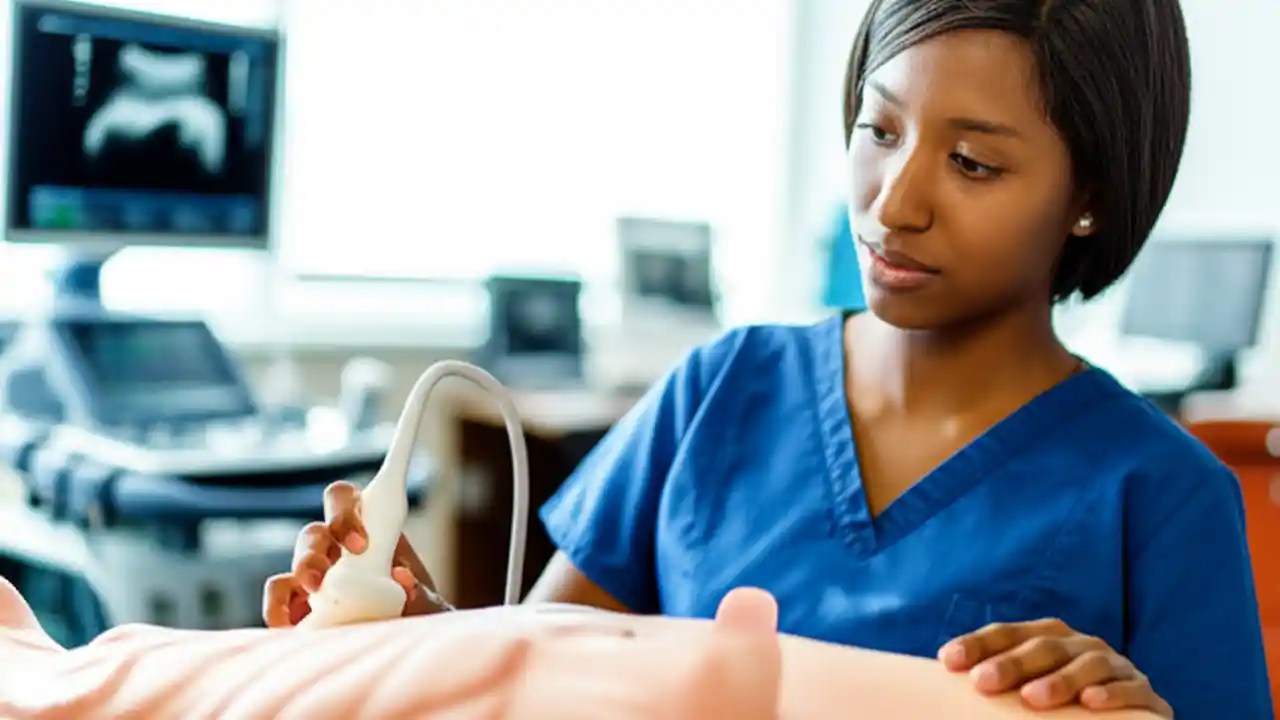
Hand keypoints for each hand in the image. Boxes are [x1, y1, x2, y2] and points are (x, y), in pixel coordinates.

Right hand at [262, 481, 446, 627]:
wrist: (407, 651)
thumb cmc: (418, 614)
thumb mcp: (429, 605)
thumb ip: (421, 594)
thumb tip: (402, 577)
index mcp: (369, 531)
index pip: (347, 500)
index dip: (345, 511)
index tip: (359, 543)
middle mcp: (337, 548)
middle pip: (317, 529)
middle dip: (319, 543)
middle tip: (333, 568)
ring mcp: (316, 574)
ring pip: (298, 557)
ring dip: (303, 567)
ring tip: (314, 587)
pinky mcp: (299, 603)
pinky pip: (280, 595)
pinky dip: (277, 606)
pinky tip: (285, 625)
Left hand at [938, 618, 1171, 716]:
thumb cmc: (1064, 709)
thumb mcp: (1030, 694)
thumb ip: (1000, 691)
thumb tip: (938, 702)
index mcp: (1048, 637)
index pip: (1007, 633)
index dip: (978, 644)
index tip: (947, 661)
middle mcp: (1080, 644)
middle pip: (1043, 646)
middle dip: (1011, 663)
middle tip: (982, 682)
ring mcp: (1114, 665)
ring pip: (1085, 665)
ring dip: (1058, 680)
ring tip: (1032, 698)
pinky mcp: (1146, 695)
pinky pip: (1131, 690)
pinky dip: (1112, 695)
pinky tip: (1092, 702)